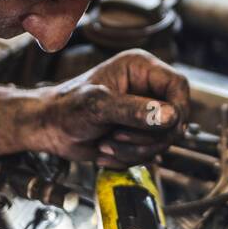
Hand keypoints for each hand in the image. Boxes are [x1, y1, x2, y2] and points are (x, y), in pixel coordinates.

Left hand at [33, 49, 189, 166]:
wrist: (49, 129)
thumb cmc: (66, 107)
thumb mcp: (99, 106)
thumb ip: (134, 110)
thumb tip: (169, 115)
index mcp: (140, 69)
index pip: (178, 86)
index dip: (178, 108)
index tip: (166, 127)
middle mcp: (146, 88)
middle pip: (175, 118)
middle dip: (146, 137)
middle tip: (117, 138)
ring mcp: (144, 112)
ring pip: (164, 140)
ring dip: (135, 151)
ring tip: (107, 145)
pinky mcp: (138, 133)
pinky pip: (150, 153)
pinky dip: (129, 159)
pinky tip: (106, 150)